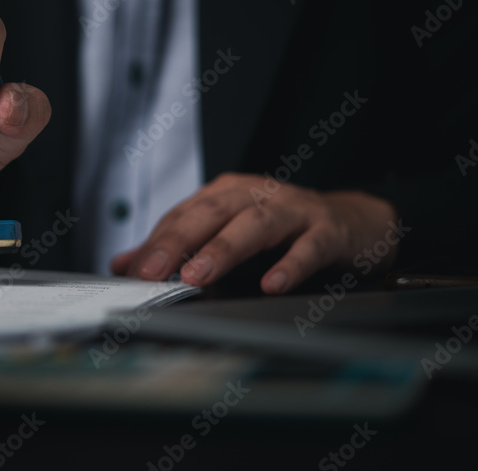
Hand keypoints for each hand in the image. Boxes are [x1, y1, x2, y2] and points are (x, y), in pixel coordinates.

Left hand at [110, 174, 397, 293]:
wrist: (354, 222)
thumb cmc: (284, 229)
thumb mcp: (228, 232)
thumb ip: (178, 248)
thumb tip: (124, 263)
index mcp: (227, 194)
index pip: (184, 214)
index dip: (156, 242)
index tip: (133, 271)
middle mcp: (257, 195)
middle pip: (211, 213)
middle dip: (177, 241)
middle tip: (152, 271)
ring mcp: (294, 210)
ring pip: (255, 224)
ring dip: (224, 249)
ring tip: (198, 274)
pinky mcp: (328, 230)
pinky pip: (308, 247)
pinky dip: (289, 264)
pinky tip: (272, 283)